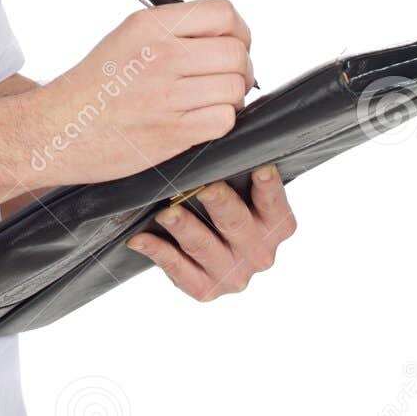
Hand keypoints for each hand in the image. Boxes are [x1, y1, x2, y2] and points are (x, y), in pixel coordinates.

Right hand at [29, 0, 255, 183]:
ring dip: (230, 97)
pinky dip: (219, 121)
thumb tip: (225, 34)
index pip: (223, 13)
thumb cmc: (93, 87)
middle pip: (236, 52)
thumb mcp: (126, 37)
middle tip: (226, 78)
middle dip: (240, 68)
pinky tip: (198, 120)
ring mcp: (166, 95)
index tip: (234, 43)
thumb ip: (174, 30)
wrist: (57, 128)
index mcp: (149, 25)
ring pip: (235, 88)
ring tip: (208, 101)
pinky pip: (224, 120)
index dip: (238, 30)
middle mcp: (160, 55)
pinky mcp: (171, 132)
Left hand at [126, 166, 296, 299]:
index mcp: (276, 226)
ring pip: (204, 248)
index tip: (260, 167)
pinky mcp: (205, 290)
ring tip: (166, 212)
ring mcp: (232, 275)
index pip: (275, 205)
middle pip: (238, 225)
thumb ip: (238, 170)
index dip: (269, 187)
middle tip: (205, 187)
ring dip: (184, 228)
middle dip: (221, 204)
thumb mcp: (241, 191)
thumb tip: (224, 125)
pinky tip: (140, 239)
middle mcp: (259, 254)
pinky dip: (158, 252)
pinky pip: (179, 271)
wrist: (208, 255)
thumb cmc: (224, 209)